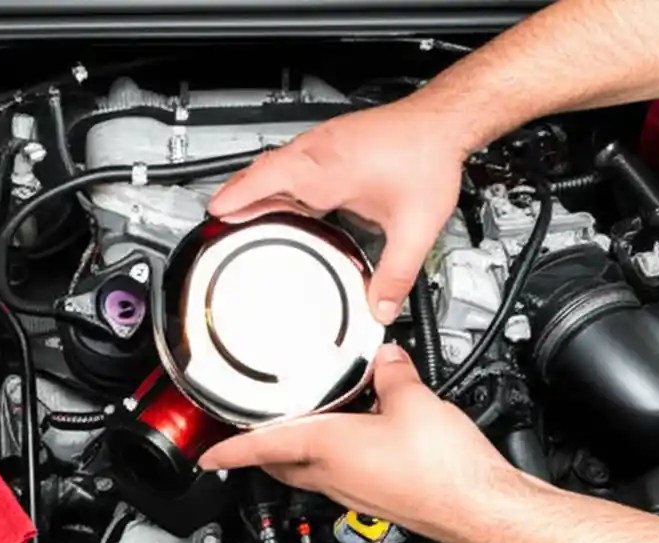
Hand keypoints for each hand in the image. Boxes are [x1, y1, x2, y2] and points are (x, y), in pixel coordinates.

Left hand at [199, 344, 536, 542]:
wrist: (480, 507)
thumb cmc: (446, 470)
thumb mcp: (415, 401)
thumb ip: (393, 373)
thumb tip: (385, 357)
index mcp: (331, 449)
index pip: (265, 447)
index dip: (231, 447)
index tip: (208, 453)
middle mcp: (336, 478)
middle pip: (282, 464)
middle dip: (261, 449)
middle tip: (250, 432)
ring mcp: (357, 493)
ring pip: (311, 472)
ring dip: (298, 452)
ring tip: (303, 424)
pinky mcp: (379, 498)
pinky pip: (342, 476)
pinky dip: (334, 457)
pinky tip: (358, 438)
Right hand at [207, 98, 469, 324]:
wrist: (442, 121)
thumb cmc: (427, 157)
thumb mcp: (414, 227)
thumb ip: (397, 274)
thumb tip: (381, 306)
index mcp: (328, 169)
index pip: (268, 178)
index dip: (238, 196)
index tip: (215, 210)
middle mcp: (321, 151)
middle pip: (264, 170)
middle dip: (239, 194)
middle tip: (220, 217)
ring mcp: (326, 142)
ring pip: (278, 163)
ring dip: (258, 184)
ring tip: (244, 209)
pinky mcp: (334, 141)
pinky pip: (294, 159)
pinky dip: (279, 177)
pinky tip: (284, 194)